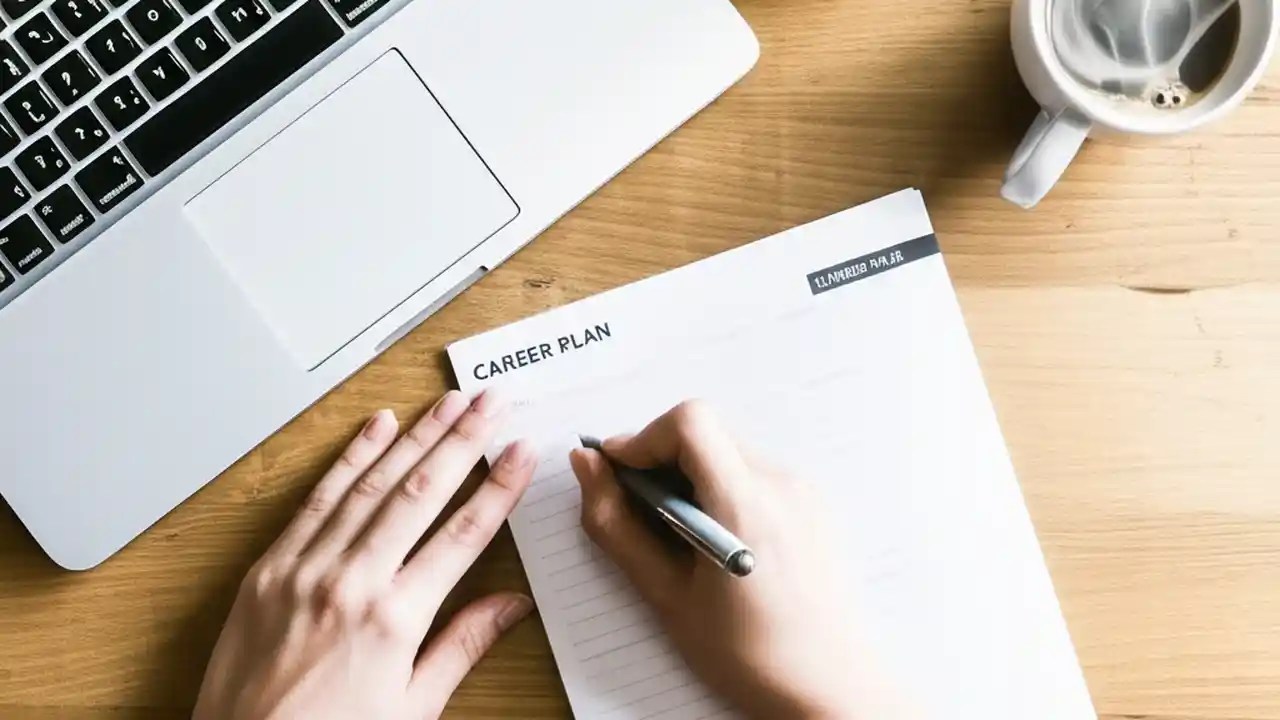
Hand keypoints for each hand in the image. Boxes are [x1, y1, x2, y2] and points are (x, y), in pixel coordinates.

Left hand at [195, 390, 536, 719]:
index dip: (498, 486)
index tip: (521, 452)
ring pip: (372, 484)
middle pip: (422, 493)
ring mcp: (305, 569)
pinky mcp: (268, 569)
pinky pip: (317, 500)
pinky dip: (350, 459)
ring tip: (448, 403)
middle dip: (463, 440)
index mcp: (395, 621)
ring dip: (414, 436)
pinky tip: (376, 429)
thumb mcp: (412, 709)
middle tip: (492, 403)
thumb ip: (462, 646)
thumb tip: (513, 606)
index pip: (463, 534)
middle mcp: (351, 583)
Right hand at [570, 401, 906, 719]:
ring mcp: (803, 491)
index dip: (643, 438)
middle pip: (706, 432)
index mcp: (745, 506)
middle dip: (662, 458)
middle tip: (640, 509)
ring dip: (691, 475)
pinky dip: (722, 488)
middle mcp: (781, 485)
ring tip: (680, 534)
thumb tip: (588, 468)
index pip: (690, 422)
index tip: (618, 470)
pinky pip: (754, 471)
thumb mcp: (665, 595)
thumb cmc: (749, 656)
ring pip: (727, 449)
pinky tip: (714, 539)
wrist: (827, 686)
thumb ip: (616, 525)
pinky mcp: (812, 503)